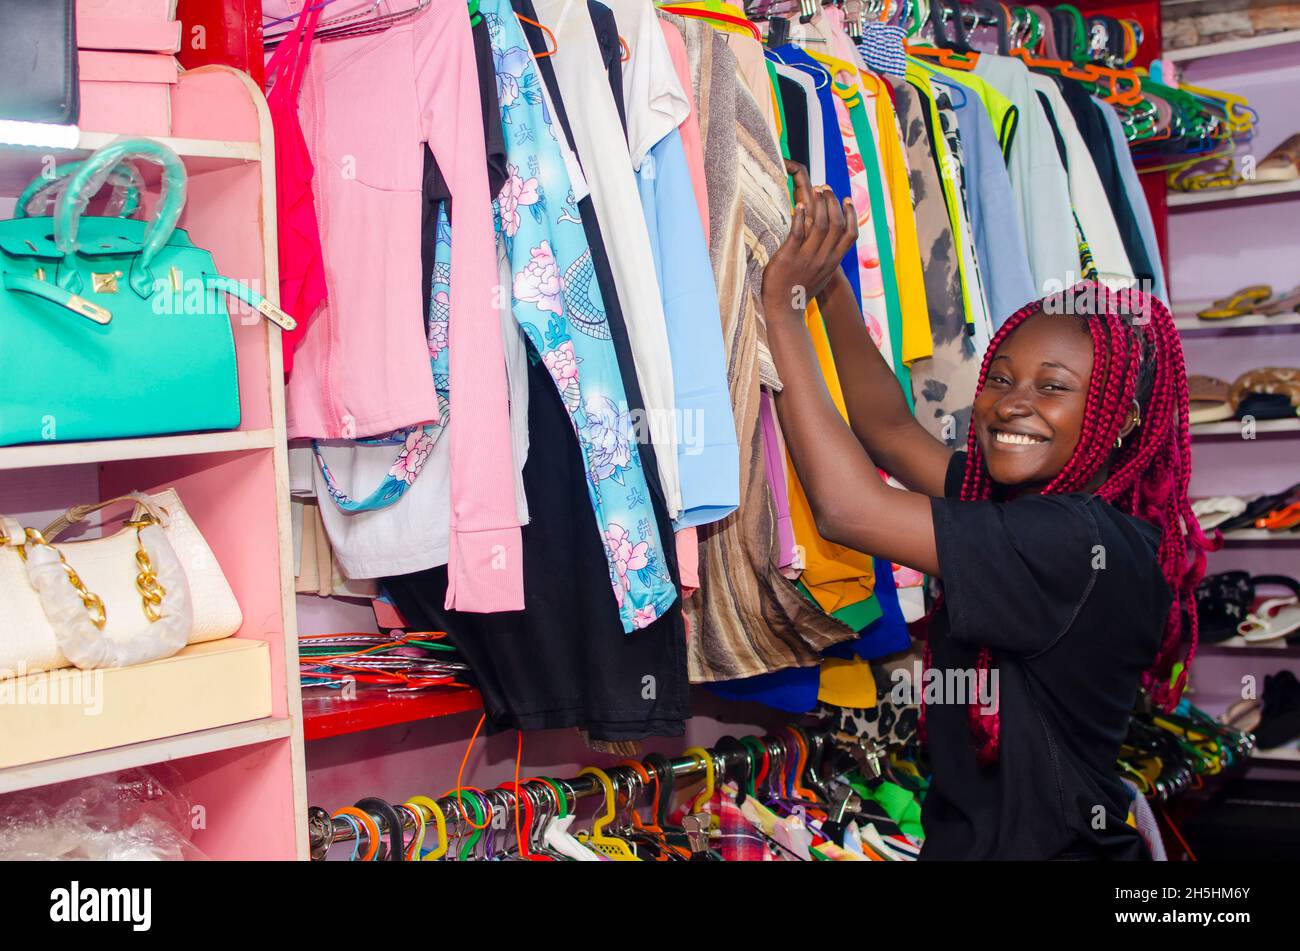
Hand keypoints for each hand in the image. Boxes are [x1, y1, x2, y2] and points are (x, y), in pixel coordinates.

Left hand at [762, 161, 857, 311]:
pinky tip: (798, 205)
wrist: (784, 310)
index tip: (846, 199)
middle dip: (832, 202)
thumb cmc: (799, 292)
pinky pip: (798, 232)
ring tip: (815, 190)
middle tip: (826, 187)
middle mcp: (823, 258)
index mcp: (833, 262)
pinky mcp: (789, 257)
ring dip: (819, 204)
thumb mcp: (821, 276)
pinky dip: (800, 217)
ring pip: (820, 225)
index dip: (851, 214)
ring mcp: (807, 258)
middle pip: (836, 224)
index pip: (850, 234)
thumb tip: (830, 246)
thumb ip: (827, 259)